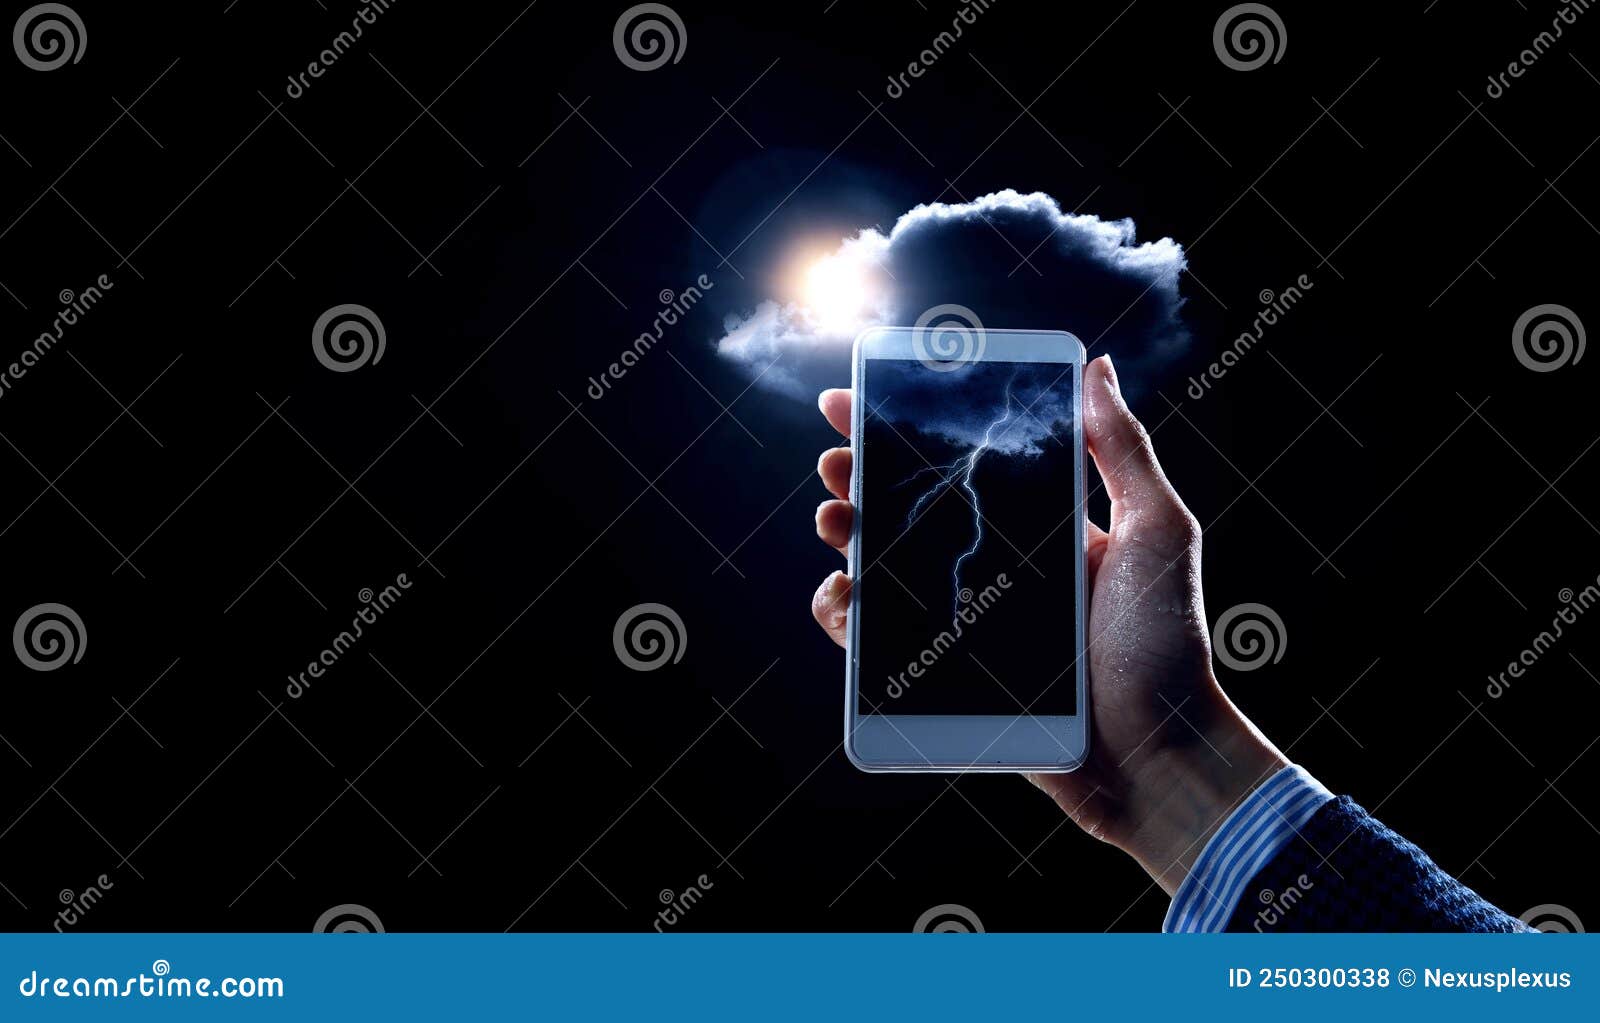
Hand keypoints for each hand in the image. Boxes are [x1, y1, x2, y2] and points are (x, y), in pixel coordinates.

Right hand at [810, 355, 1286, 893]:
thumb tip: (1094, 367)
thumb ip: (1123, 451)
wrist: (1158, 757)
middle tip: (835, 459)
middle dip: (863, 475)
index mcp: (1042, 528)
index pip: (967, 464)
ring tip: (834, 518)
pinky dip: (846, 617)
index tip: (869, 397)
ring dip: (846, 536)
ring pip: (886, 569)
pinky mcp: (949, 677)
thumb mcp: (1158, 533)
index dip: (915, 429)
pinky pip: (880, 644)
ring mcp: (971, 622)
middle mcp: (1000, 569)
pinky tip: (841, 595)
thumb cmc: (1169, 646)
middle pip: (913, 510)